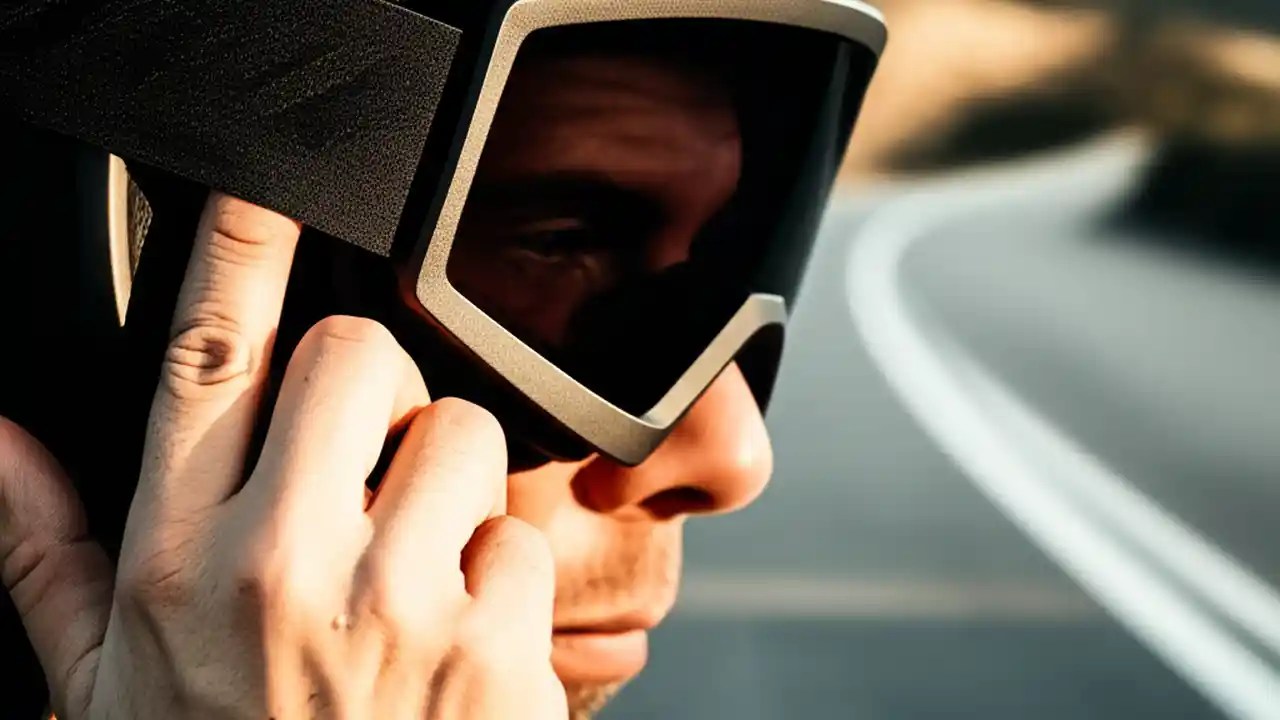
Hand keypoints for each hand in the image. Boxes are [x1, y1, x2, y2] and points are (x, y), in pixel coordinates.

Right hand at [1, 193, 566, 718]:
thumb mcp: (99, 686)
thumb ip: (47, 558)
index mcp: (177, 562)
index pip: (203, 362)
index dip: (234, 249)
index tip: (259, 187)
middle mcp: (282, 568)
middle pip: (356, 353)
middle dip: (372, 385)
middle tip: (365, 456)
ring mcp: (396, 609)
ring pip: (463, 430)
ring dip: (450, 479)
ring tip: (416, 556)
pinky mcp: (493, 652)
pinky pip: (525, 535)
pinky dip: (505, 574)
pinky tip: (460, 631)